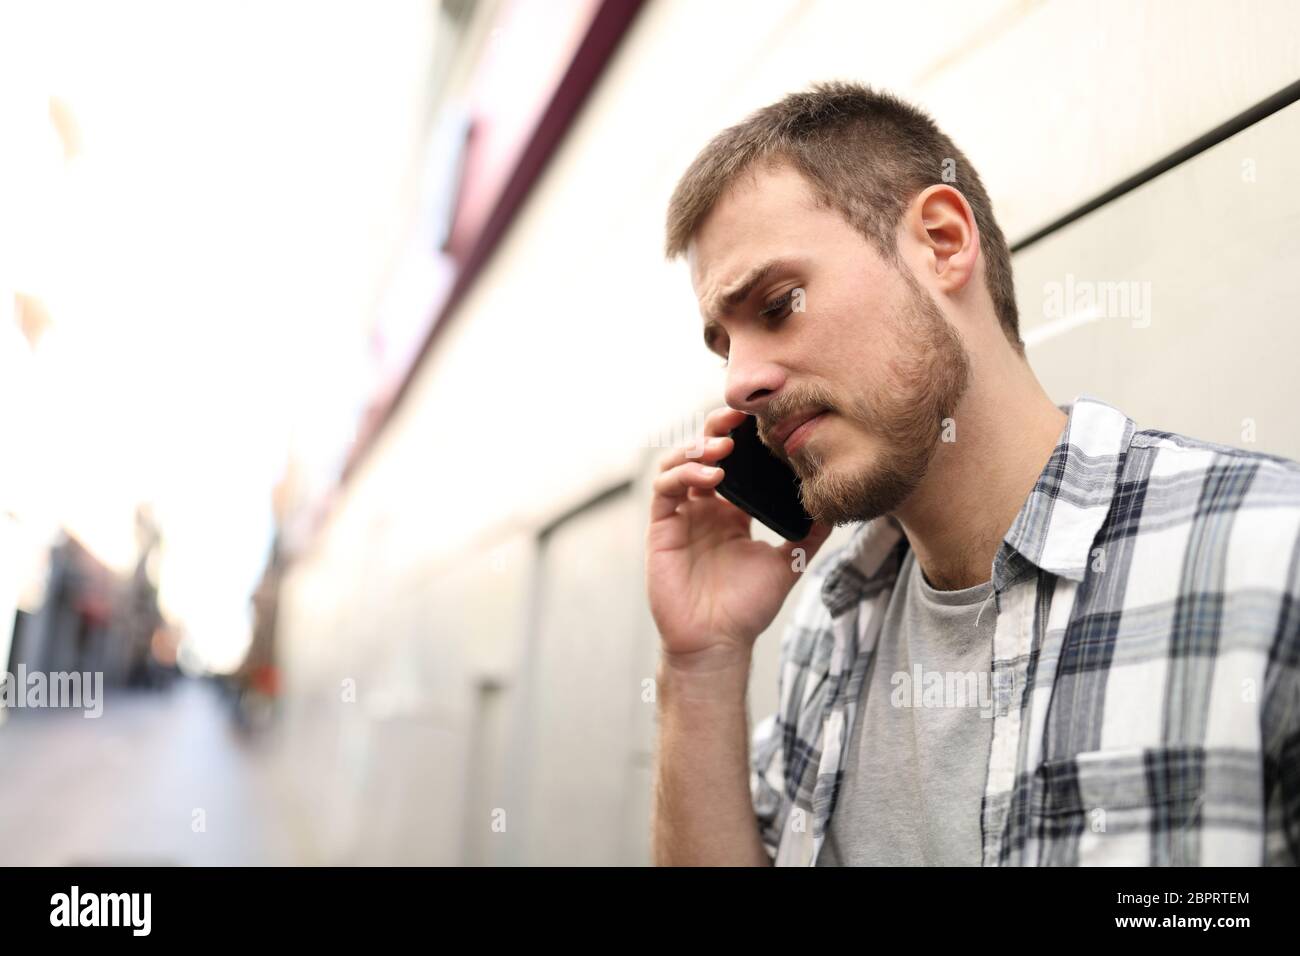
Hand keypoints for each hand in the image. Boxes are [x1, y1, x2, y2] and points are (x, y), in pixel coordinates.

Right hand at [646, 406, 831, 663]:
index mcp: (732, 511)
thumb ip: (809, 534)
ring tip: (724, 447)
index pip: (735, 461)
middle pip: (703, 451)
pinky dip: (684, 475)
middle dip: (718, 428)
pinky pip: (665, 489)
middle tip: (739, 416)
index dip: (743, 437)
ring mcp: (681, 516)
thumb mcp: (788, 564)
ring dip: (698, 448)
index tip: (765, 421)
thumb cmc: (747, 608)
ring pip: (679, 462)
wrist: (717, 643)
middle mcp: (705, 507)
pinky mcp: (662, 528)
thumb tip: (837, 505)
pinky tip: (711, 477)